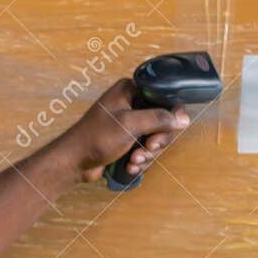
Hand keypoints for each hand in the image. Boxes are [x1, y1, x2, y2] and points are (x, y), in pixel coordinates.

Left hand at [61, 78, 189, 183]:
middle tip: (147, 149)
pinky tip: (129, 166)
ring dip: (147, 154)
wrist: (74, 161)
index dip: (170, 117)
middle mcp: (131, 104)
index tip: (168, 131)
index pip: (164, 98)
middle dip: (156, 141)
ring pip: (154, 139)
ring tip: (133, 161)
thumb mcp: (129, 125)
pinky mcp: (126, 141)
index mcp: (131, 90)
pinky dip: (139, 160)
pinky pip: (144, 150)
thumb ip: (158, 119)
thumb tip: (183, 118)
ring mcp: (129, 124)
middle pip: (162, 122)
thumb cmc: (97, 138)